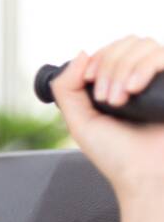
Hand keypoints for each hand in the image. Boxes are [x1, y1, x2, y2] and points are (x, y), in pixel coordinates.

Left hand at [49, 36, 163, 194]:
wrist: (144, 179)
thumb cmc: (117, 157)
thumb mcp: (79, 121)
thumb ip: (67, 87)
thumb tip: (83, 53)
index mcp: (122, 83)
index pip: (112, 48)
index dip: (98, 59)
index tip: (90, 83)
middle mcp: (145, 78)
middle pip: (127, 42)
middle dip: (109, 66)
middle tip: (107, 99)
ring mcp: (162, 82)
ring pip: (143, 45)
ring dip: (123, 68)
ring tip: (120, 100)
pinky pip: (162, 56)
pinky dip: (143, 67)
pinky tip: (134, 89)